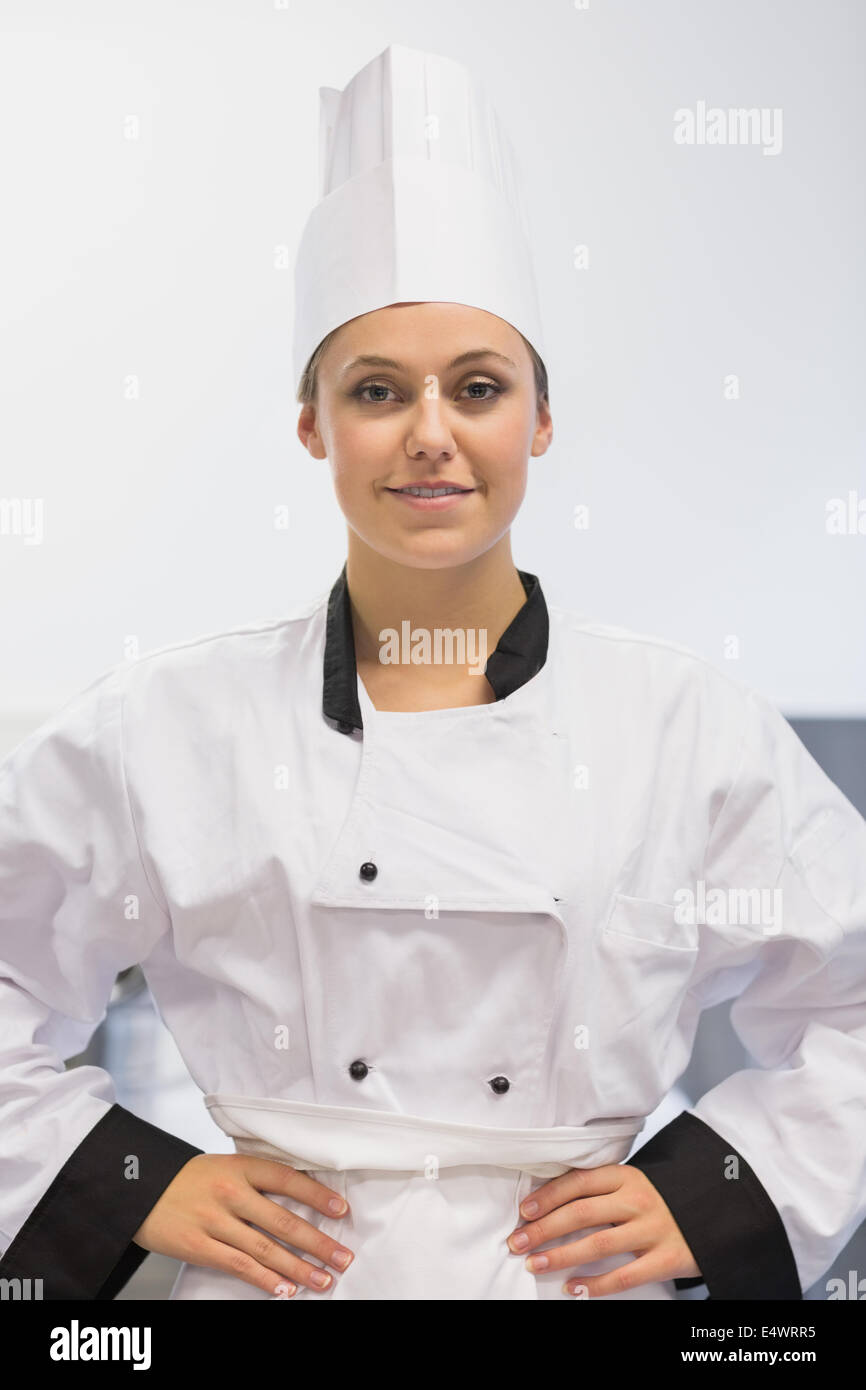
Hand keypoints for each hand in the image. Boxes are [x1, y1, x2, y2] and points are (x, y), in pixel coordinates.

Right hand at [132, 1153, 353, 1296]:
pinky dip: (265, 1280)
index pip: (287, 1179)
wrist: (137, 1187)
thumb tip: (299, 1200)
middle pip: (282, 1220)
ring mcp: (214, 1221)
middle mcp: (230, 1192)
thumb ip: (257, 1181)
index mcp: (239, 1167)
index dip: (317, 1195)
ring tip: (323, 1279)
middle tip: (343, 1257)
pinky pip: (239, 1266)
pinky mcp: (198, 1247)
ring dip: (298, 1267)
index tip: (342, 1210)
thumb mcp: (224, 1166)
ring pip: (265, 1248)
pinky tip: (285, 1289)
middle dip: (317, 1242)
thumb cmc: (186, 1179)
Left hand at [506, 1163, 700, 1296]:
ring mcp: (652, 1230)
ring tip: (535, 1264)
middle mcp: (637, 1200)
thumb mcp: (633, 1183)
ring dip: (561, 1256)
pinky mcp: (667, 1258)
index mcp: (626, 1176)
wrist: (715, 1209)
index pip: (579, 1182)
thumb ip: (601, 1190)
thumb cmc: (663, 1199)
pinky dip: (596, 1285)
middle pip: (581, 1213)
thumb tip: (550, 1204)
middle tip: (517, 1241)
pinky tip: (574, 1289)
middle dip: (544, 1228)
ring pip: (598, 1244)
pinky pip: (625, 1276)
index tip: (523, 1211)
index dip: (548, 1196)